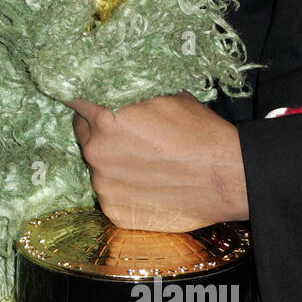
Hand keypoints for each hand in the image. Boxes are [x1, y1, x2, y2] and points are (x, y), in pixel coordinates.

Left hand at [67, 93, 248, 231]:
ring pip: (98, 166)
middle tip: (127, 133)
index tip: (86, 102)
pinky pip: (111, 193)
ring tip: (145, 162)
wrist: (227, 177)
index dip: (82, 101)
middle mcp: (97, 153)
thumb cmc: (200, 133)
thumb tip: (116, 90)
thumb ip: (132, 97)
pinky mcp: (114, 211)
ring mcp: (104, 185)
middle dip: (98, 131)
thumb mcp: (165, 97)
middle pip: (84, 135)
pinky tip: (149, 183)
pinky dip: (124, 188)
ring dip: (113, 162)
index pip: (75, 102)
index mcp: (105, 119)